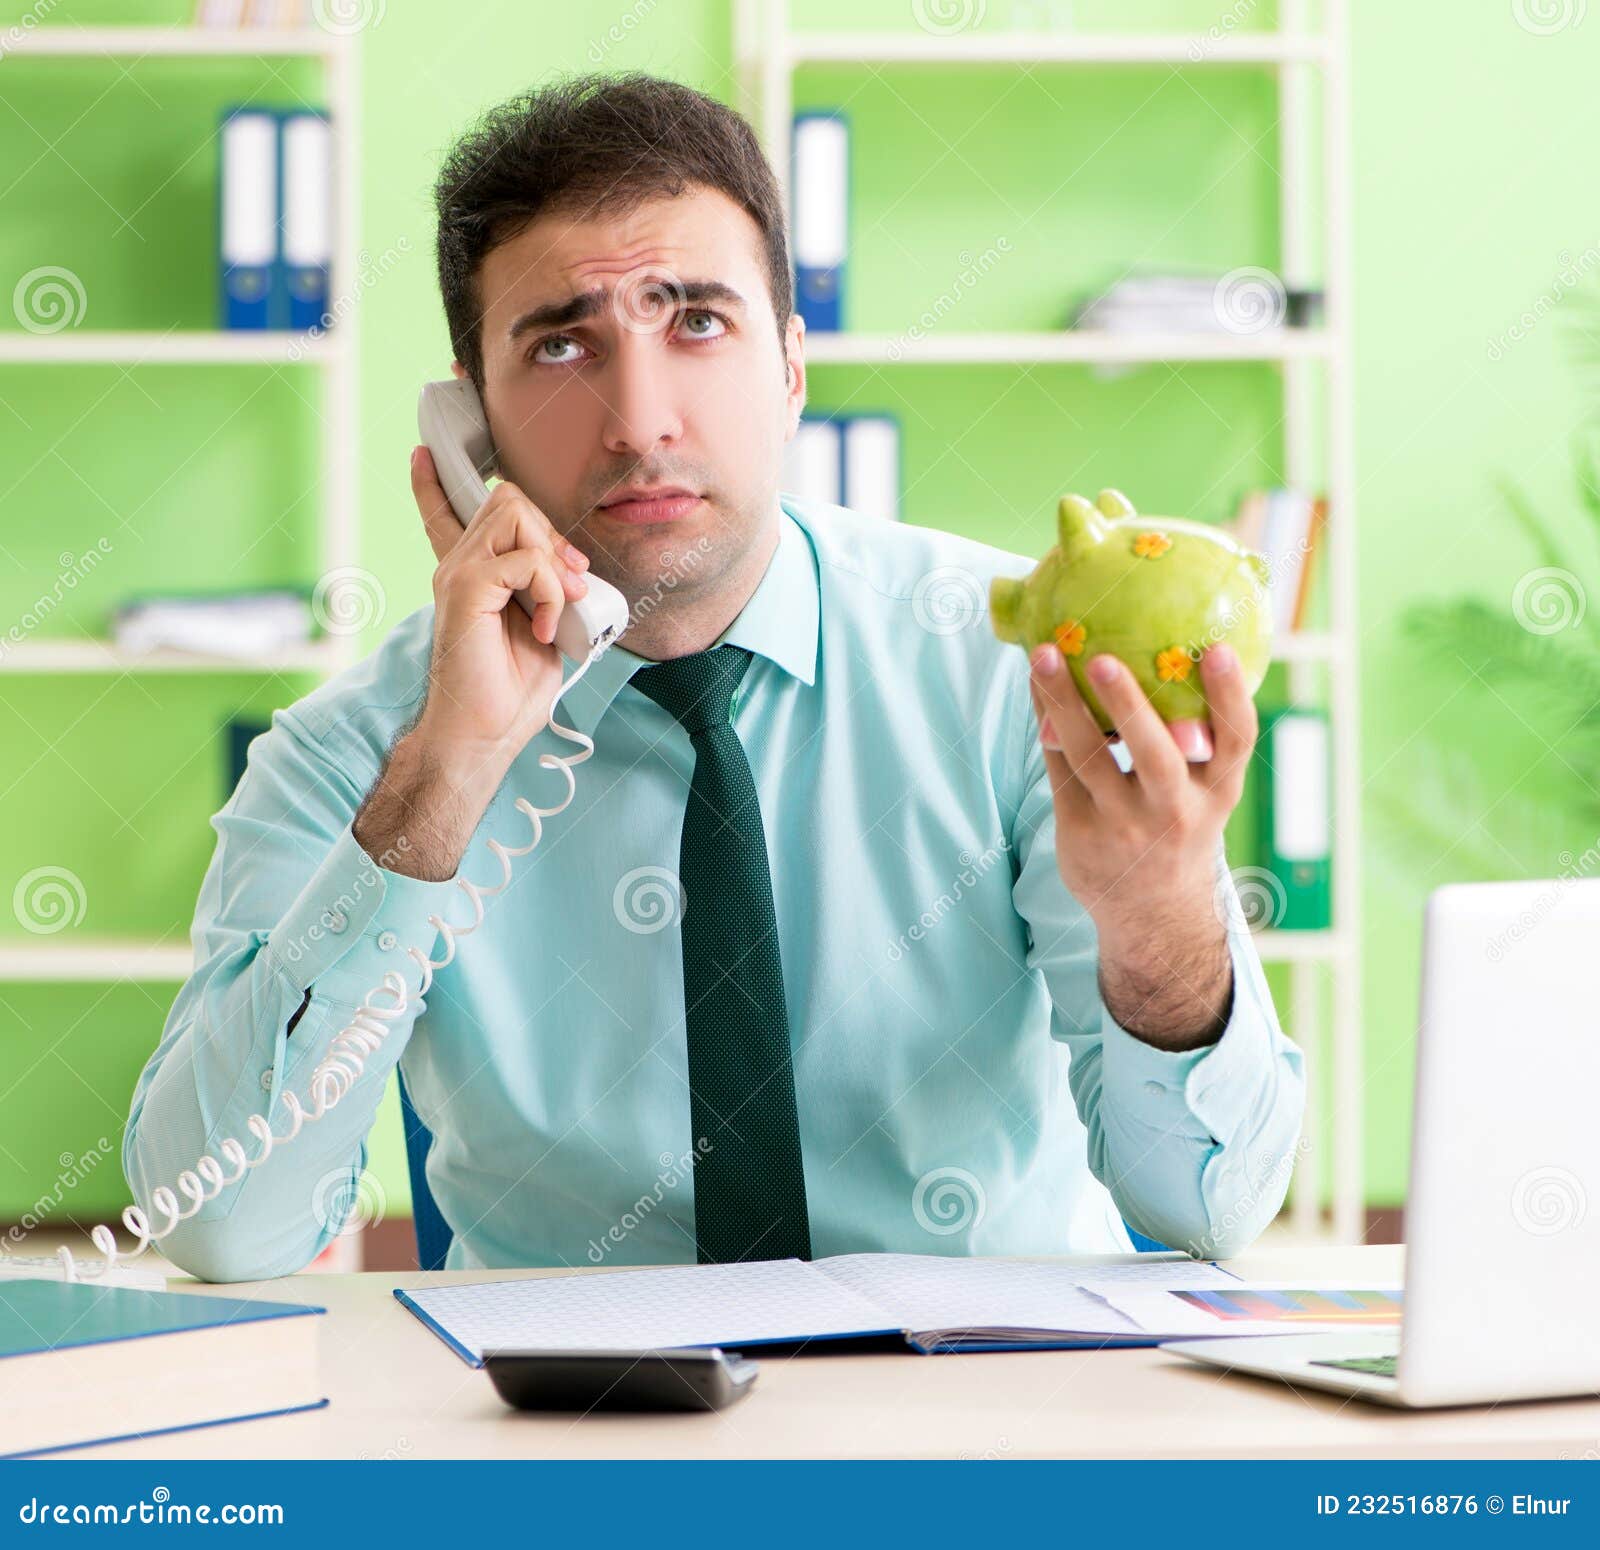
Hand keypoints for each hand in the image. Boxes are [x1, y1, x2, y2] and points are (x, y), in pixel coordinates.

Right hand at [409, 444, 590, 774]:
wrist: (484, 737)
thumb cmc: (509, 695)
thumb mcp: (543, 630)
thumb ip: (548, 592)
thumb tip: (574, 574)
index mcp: (470, 578)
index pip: (445, 515)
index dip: (435, 484)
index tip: (424, 455)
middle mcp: (457, 569)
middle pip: (506, 499)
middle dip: (552, 532)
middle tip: (567, 583)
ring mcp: (458, 576)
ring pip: (514, 514)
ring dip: (553, 557)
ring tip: (557, 605)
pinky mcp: (466, 592)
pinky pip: (525, 559)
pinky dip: (548, 588)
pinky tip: (544, 624)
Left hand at [1028, 642, 1257, 1045]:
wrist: (1152, 913)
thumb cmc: (1178, 827)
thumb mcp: (1206, 794)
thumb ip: (1198, 739)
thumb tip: (1166, 649)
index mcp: (1217, 792)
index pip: (1236, 741)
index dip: (1228, 695)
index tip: (1215, 650)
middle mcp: (1175, 810)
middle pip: (1154, 753)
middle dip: (1126, 705)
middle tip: (1100, 658)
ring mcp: (1125, 825)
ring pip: (1089, 757)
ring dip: (1063, 704)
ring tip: (1043, 657)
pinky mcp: (1081, 832)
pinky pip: (1059, 769)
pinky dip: (1047, 725)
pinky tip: (1037, 688)